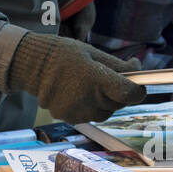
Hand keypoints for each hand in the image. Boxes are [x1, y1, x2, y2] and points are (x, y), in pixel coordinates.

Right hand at [6, 32, 147, 123]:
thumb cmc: (65, 55)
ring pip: (103, 113)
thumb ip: (118, 65)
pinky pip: (87, 116)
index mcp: (97, 79)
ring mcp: (77, 111)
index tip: (137, 86)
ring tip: (88, 87)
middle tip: (106, 81)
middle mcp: (88, 99)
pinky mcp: (68, 118)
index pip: (130, 93)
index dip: (138, 91)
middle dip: (118, 94)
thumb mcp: (95, 54)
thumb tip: (137, 68)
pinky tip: (77, 94)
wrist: (34, 66)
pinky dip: (87, 108)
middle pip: (117, 105)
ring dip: (103, 103)